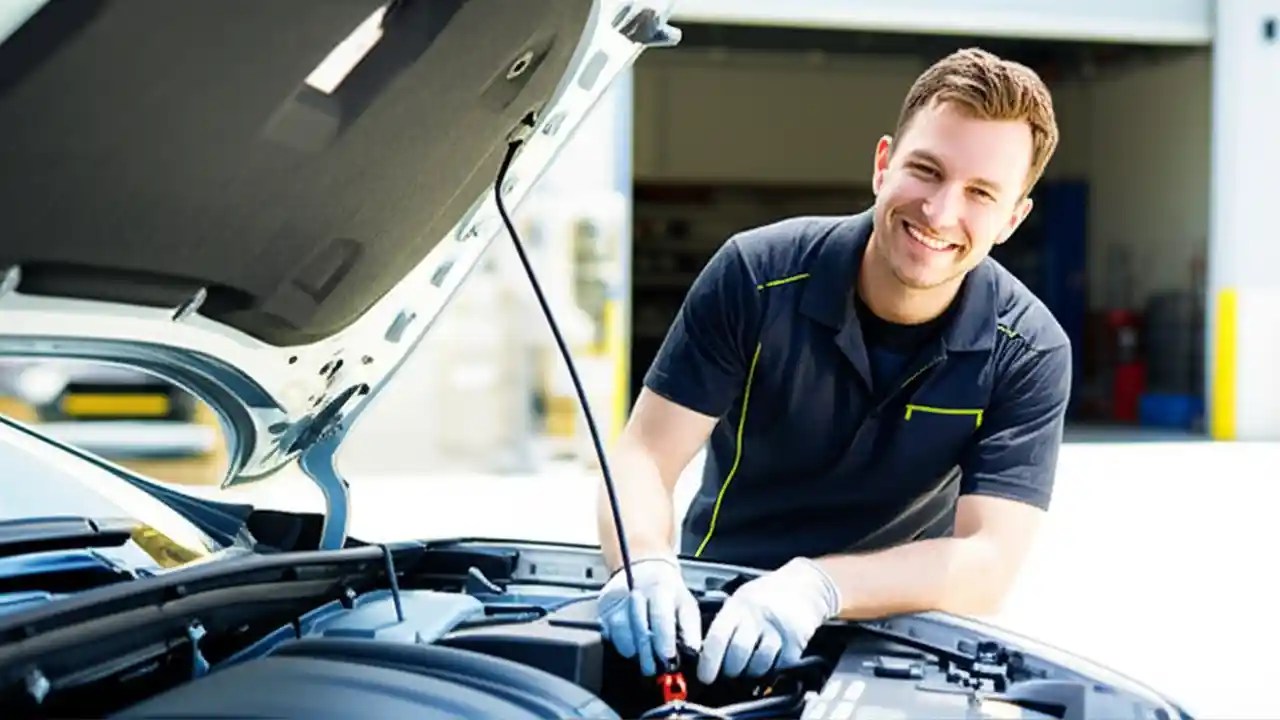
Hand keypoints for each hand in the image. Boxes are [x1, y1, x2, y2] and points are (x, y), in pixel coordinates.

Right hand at [597, 556, 702, 675]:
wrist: (643, 570)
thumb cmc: (667, 592)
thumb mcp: (686, 603)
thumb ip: (690, 627)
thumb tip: (693, 650)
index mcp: (660, 588)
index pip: (660, 616)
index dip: (664, 640)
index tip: (669, 658)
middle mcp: (635, 591)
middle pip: (639, 628)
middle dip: (649, 653)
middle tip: (655, 668)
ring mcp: (616, 599)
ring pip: (621, 633)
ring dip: (634, 651)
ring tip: (644, 658)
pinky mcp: (603, 608)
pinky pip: (609, 633)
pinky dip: (621, 644)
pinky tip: (632, 646)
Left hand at [697, 557, 840, 684]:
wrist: (806, 585)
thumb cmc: (768, 594)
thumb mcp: (741, 598)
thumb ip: (725, 622)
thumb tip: (705, 652)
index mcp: (738, 606)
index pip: (718, 638)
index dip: (709, 662)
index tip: (705, 676)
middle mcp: (757, 617)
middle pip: (738, 656)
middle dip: (730, 670)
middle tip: (730, 670)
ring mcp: (778, 629)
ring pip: (759, 665)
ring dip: (753, 670)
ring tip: (752, 662)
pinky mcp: (796, 642)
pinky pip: (779, 667)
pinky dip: (772, 668)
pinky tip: (771, 658)